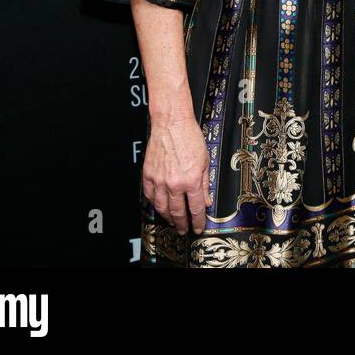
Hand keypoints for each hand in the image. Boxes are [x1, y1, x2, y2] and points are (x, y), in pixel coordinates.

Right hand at [142, 115, 209, 235]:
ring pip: (162, 208)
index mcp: (191, 180)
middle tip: (184, 229)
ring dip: (168, 218)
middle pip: (177, 212)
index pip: (195, 208)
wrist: (172, 124)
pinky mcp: (148, 175)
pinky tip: (159, 207)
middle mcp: (174, 183)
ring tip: (172, 222)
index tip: (198, 227)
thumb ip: (205, 184)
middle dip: (182, 224)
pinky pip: (150, 196)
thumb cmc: (189, 137)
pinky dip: (154, 205)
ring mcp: (159, 180)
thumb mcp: (205, 161)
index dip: (197, 221)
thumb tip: (206, 201)